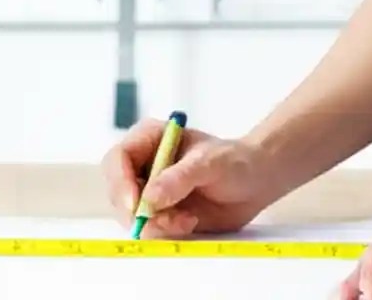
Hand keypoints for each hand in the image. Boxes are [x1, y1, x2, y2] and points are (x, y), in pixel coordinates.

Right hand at [101, 117, 275, 237]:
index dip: (120, 182)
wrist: (254, 183)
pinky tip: (189, 222)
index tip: (136, 204)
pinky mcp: (159, 214)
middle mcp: (143, 165)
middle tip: (168, 220)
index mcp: (149, 140)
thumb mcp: (210, 163)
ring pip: (131, 216)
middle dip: (139, 212)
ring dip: (156, 225)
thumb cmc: (233, 161)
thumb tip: (150, 197)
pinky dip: (166, 232)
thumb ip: (179, 178)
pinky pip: (149, 230)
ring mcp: (149, 192)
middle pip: (118, 192)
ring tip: (187, 219)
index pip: (118, 159)